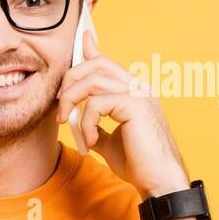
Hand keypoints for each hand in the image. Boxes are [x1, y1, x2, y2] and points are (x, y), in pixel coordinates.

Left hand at [54, 30, 191, 196]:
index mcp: (133, 91)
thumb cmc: (138, 163)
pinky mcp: (135, 105)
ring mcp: (138, 93)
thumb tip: (78, 122)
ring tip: (68, 124)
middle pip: (94, 65)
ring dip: (71, 101)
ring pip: (91, 80)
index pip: (107, 62)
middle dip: (69, 82)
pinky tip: (92, 141)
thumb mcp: (110, 141)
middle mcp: (138, 87)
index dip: (91, 48)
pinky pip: (96, 103)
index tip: (81, 38)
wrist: (158, 181)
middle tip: (60, 108)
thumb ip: (96, 125)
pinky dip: (87, 122)